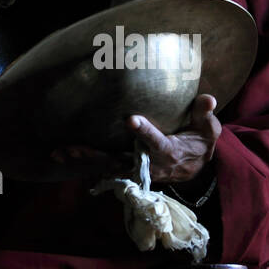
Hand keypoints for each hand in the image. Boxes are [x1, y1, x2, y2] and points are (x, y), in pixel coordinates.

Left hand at [49, 93, 220, 185]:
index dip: (144, 132)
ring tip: (60, 153)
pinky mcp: (127, 170)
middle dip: (97, 155)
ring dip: (84, 160)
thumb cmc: (200, 143)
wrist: (193, 169)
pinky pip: (103, 169)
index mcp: (168, 151)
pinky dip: (84, 164)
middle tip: (74, 147)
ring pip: (106, 166)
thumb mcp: (208, 130)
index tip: (131, 120)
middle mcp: (148, 164)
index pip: (155, 141)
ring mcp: (136, 169)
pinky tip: (63, 157)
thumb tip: (207, 98)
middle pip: (119, 160)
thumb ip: (204, 114)